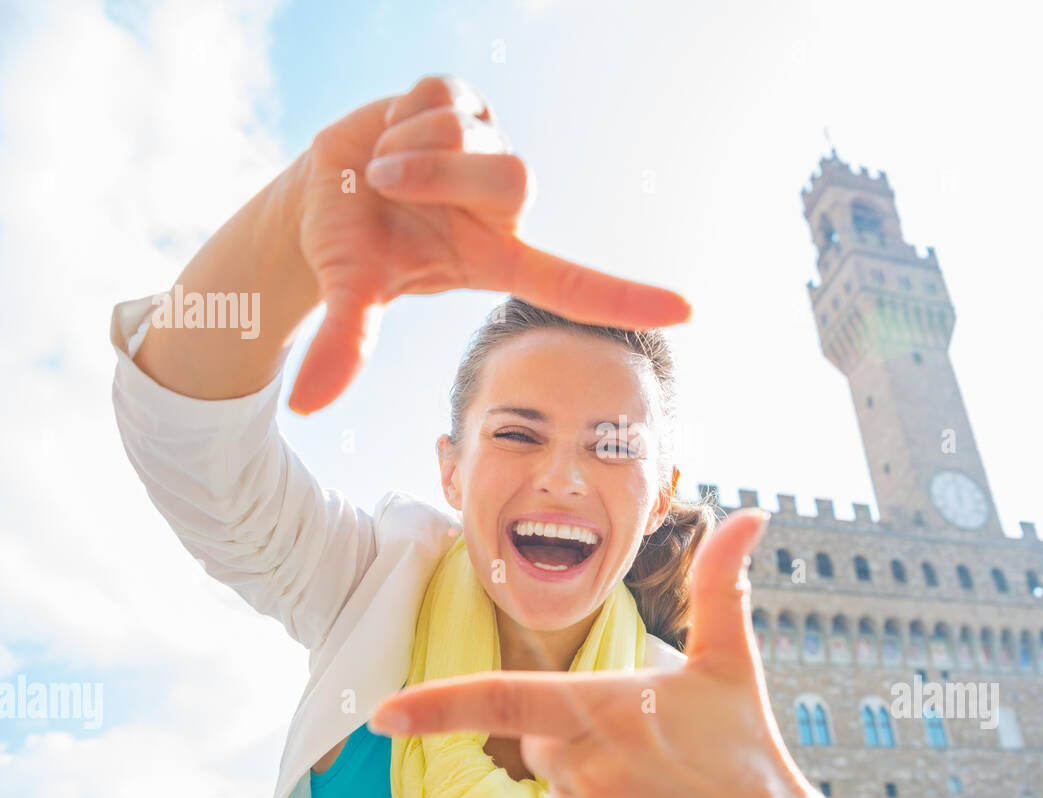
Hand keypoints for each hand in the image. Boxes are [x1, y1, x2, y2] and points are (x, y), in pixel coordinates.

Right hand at [288, 75, 691, 413]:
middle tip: (389, 186)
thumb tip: (304, 404)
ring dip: (410, 149)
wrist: (320, 194)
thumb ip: (344, 343)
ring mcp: (489, 150)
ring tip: (385, 171)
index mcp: (496, 259)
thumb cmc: (355, 249)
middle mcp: (504, 207)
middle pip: (516, 178)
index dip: (627, 297)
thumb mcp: (352, 292)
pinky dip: (403, 115)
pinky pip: (446, 96)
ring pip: (474, 133)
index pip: (575, 283)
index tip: (686, 312)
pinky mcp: (467, 102)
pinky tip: (392, 133)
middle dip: (439, 177)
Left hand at [368, 508, 858, 797]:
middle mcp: (586, 773)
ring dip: (593, 797)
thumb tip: (750, 516)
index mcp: (606, 710)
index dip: (438, 705)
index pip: (504, 700)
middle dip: (577, 743)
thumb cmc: (750, 754)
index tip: (382, 715)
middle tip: (647, 755)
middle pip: (541, 746)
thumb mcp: (732, 666)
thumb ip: (722, 585)